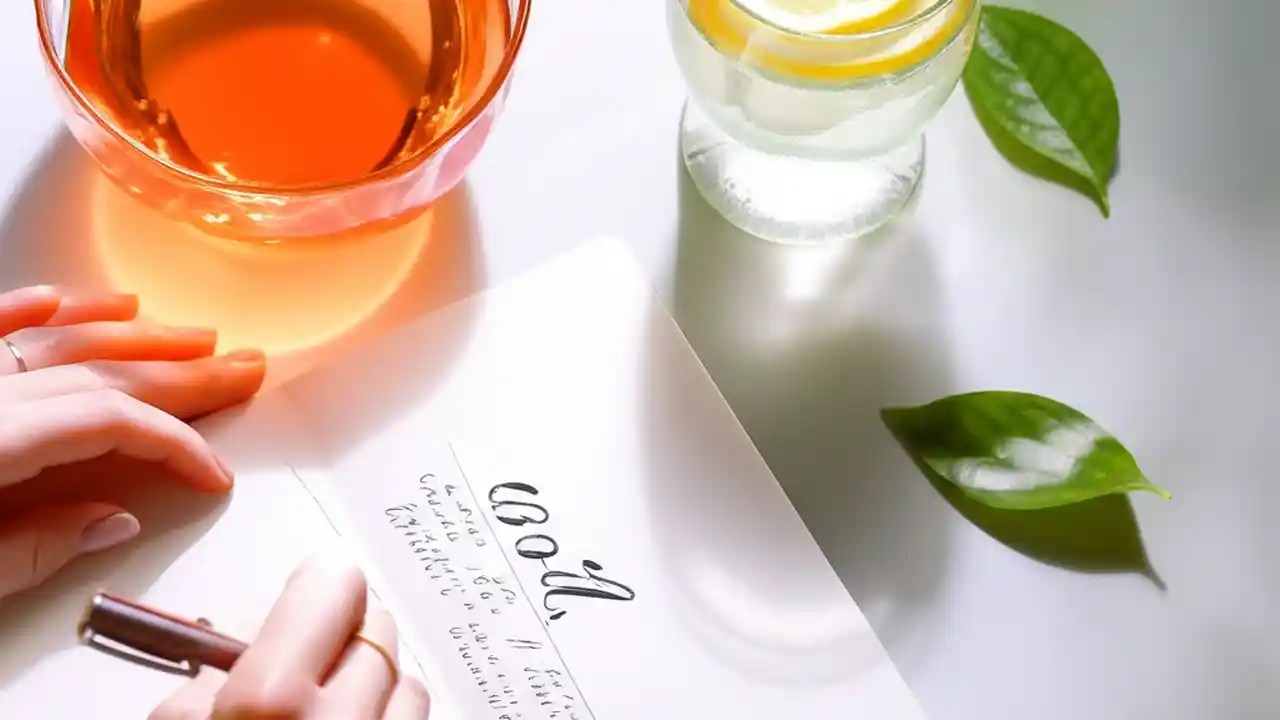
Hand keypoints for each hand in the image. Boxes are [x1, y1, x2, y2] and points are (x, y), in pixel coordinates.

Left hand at [0, 285, 265, 598]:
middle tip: (240, 371)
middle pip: (97, 373)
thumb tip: (111, 524)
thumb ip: (31, 550)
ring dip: (126, 333)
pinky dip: (27, 309)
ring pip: (52, 340)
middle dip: (182, 374)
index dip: (175, 441)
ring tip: (183, 334)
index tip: (213, 473)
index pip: (109, 421)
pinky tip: (67, 299)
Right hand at [152, 555, 430, 718]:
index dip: (322, 581)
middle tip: (312, 648)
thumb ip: (217, 660)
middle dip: (344, 630)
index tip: (318, 579)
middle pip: (375, 628)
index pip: (332, 587)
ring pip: (404, 678)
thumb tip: (264, 618)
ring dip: (371, 678)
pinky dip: (389, 714)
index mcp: (268, 702)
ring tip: (327, 701)